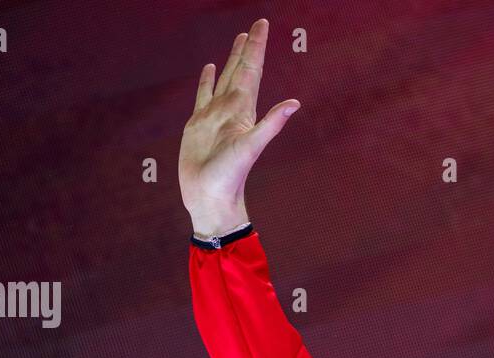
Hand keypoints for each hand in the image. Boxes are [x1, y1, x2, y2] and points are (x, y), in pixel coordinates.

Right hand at [179, 18, 299, 235]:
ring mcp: (214, 115)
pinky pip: (203, 94)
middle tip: (255, 26)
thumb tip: (295, 103)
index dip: (257, 48)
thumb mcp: (251, 147)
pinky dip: (206, 80)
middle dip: (248, 48)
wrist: (210, 198)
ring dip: (231, 59)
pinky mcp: (198, 123)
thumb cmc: (229, 177)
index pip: (252, 71)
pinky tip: (208, 67)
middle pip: (240, 70)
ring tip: (238, 40)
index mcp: (243, 110)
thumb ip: (272, 124)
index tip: (263, 24)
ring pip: (223, 78)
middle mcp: (230, 109)